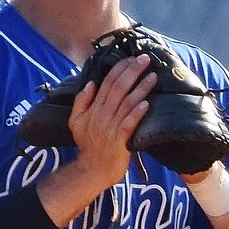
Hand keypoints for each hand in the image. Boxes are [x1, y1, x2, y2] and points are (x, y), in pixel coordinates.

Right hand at [67, 53, 153, 186]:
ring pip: (127, 104)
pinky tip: (146, 104)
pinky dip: (137, 114)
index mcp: (93, 108)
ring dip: (140, 89)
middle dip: (132, 72)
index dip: (120, 69)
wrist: (92, 170)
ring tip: (153, 76)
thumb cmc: (88, 145)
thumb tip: (90, 83)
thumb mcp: (76, 121)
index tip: (132, 58)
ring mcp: (111, 128)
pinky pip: (129, 124)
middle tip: (145, 59)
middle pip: (118, 88)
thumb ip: (81, 102)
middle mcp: (102, 115)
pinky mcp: (120, 141)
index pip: (107, 83)